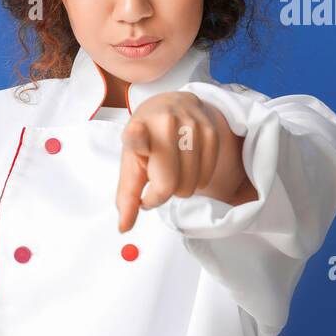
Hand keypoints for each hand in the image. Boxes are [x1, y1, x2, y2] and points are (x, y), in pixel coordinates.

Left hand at [116, 91, 255, 232]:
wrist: (171, 107)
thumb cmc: (147, 140)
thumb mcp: (131, 163)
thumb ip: (127, 197)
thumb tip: (123, 228)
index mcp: (137, 130)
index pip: (137, 136)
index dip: (136, 136)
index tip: (136, 131)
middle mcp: (164, 123)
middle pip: (169, 185)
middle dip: (161, 192)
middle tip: (157, 176)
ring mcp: (190, 125)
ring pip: (189, 185)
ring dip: (180, 187)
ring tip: (172, 168)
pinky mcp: (211, 130)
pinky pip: (206, 176)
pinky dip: (196, 180)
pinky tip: (187, 166)